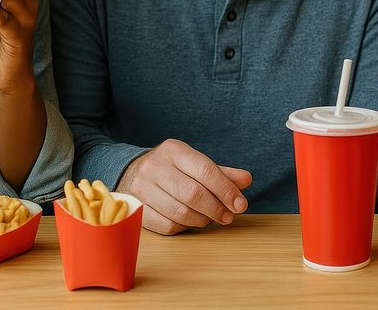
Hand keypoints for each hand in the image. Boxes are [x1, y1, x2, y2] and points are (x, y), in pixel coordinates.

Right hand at [115, 139, 251, 234]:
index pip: (205, 170)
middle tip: (228, 216)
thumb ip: (220, 172)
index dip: (226, 190)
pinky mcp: (137, 209)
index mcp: (173, 150)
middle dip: (216, 209)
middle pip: (193, 194)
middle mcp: (154, 166)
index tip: (240, 204)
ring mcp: (141, 188)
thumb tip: (246, 180)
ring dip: (203, 220)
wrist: (131, 172)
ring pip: (181, 213)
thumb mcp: (194, 163)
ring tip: (210, 218)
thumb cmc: (171, 169)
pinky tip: (190, 221)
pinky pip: (168, 226)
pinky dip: (185, 227)